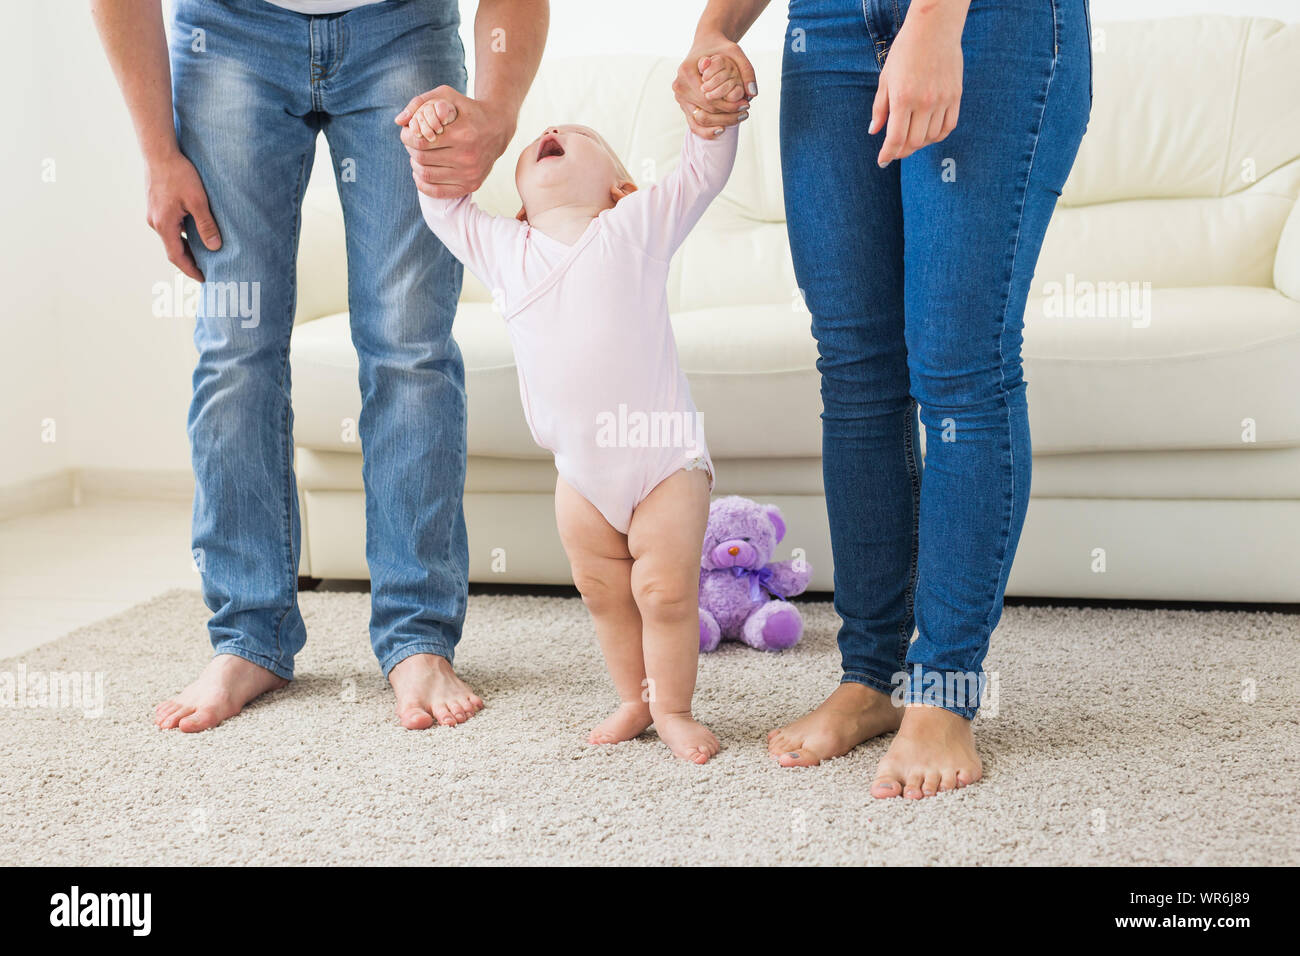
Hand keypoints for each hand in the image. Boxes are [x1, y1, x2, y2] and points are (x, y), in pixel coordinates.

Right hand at [145, 152, 220, 281]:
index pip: (177, 256)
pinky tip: (195, 232)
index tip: (203, 279)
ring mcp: (154, 214)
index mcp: (164, 225)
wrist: (159, 152)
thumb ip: (206, 225)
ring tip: (204, 254)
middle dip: (189, 261)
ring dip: (186, 247)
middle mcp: (155, 222)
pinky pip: (170, 226)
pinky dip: (182, 234)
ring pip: (172, 237)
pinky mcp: (156, 205)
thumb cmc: (179, 174)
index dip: (190, 270)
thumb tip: (215, 247)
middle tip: (207, 270)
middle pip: (173, 249)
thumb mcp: (198, 201)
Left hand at [395, 86, 513, 198]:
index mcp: (462, 134)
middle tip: (412, 143)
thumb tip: (399, 121)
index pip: (421, 141)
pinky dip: (423, 184)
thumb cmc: (467, 110)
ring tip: (418, 156)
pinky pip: (438, 192)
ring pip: (427, 175)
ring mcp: (471, 173)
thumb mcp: (446, 96)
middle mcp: (468, 156)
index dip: (407, 137)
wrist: (498, 128)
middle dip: (410, 150)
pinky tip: (420, 173)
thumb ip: (420, 103)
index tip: (406, 133)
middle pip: (422, 158)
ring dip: (415, 165)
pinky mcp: (472, 185)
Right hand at [674, 33, 754, 137]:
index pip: (710, 98)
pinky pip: (694, 124)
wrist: (706, 45)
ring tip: (739, 118)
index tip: (747, 104)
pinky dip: (707, 131)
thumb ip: (747, 70)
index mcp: (686, 71)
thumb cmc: (720, 48)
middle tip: (746, 112)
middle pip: (705, 110)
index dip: (730, 105)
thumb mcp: (736, 52)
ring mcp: (679, 97)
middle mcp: (679, 86)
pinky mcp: (683, 105)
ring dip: (721, 122)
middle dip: (727, 115)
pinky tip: (722, 130)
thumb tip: (752, 94)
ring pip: (700, 120)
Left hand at [870, 3, 965, 165]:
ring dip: (919, 144)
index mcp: (902, 98)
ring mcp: (942, 100)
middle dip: (902, 151)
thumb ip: (879, 107)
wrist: (934, 28)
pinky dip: (937, 135)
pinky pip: (948, 126)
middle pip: (914, 142)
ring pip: (931, 137)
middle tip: (895, 150)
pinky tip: (929, 133)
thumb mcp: (885, 78)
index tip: (882, 161)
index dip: (888, 154)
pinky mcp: (955, 96)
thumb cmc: (905, 51)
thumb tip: (874, 131)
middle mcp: (924, 102)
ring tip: (911, 139)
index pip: (895, 139)